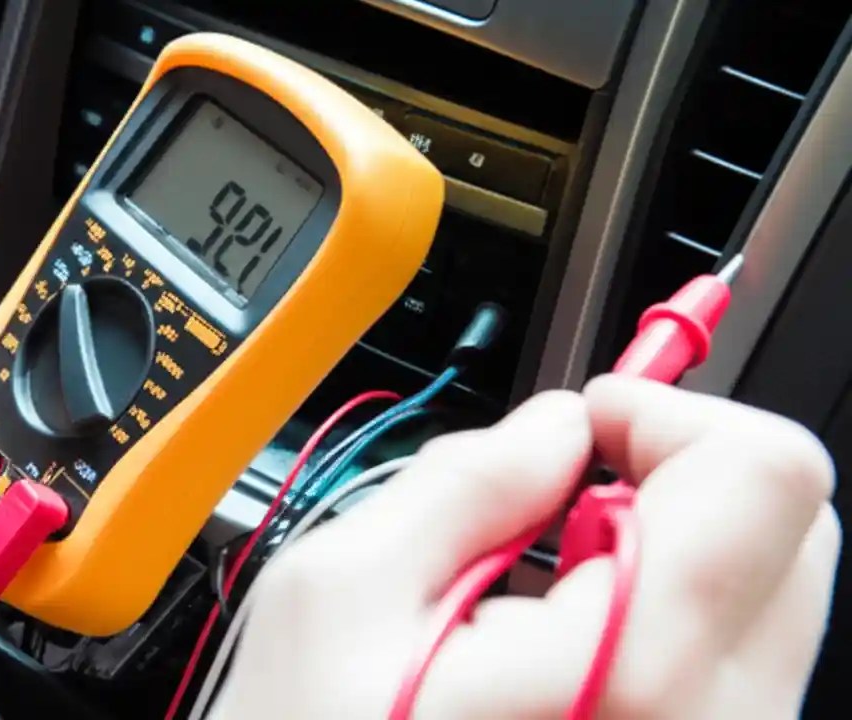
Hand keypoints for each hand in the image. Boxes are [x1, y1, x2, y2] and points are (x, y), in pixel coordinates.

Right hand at [214, 377, 837, 717]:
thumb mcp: (337, 596)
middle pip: (790, 525)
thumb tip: (552, 431)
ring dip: (660, 545)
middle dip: (673, 475)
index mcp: (626, 674)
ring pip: (766, 589)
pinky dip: (657, 611)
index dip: (667, 415)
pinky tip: (559, 640)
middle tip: (562, 497)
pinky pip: (732, 655)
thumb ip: (463, 485)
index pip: (762, 476)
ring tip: (539, 586)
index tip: (588, 429)